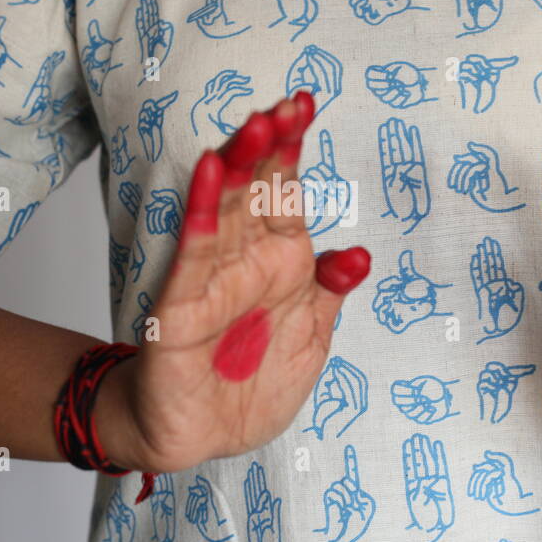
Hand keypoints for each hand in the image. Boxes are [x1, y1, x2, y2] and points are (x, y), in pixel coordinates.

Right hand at [95, 92, 370, 473]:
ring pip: (226, 209)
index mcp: (283, 262)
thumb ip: (329, 294)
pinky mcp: (180, 305)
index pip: (287, 193)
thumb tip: (360, 255)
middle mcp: (247, 260)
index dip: (293, 149)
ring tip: (254, 125)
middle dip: (271, 146)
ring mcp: (212, 278)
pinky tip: (208, 174)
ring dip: (238, 165)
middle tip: (284, 105)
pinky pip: (194, 253)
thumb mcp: (310, 342)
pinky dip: (201, 213)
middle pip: (257, 190)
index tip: (304, 103)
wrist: (197, 438)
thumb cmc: (251, 387)